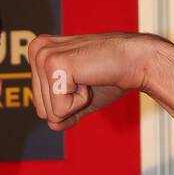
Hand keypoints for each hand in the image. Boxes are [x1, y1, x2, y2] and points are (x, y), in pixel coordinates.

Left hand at [27, 32, 163, 130]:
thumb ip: (62, 112)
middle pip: (41, 110)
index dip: (66, 105)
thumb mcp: (79, 99)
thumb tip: (52, 124)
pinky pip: (59, 110)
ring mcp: (44, 56)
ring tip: (88, 78)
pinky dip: (80, 103)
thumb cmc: (110, 77)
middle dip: (68, 105)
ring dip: (74, 104)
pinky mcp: (54, 65)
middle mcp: (37, 50)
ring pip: (49, 113)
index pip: (40, 106)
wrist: (136, 62)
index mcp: (39, 53)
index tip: (83, 81)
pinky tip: (89, 79)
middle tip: (87, 81)